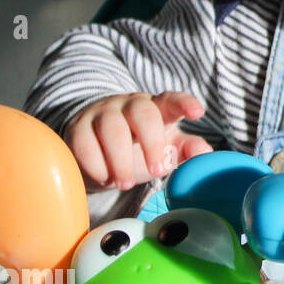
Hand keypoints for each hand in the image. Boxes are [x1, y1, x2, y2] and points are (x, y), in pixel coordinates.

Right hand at [64, 91, 213, 192]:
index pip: (173, 100)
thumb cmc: (140, 149)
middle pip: (143, 113)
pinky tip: (104, 178)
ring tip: (126, 183)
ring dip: (121, 160)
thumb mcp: (167, 150)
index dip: (185, 103)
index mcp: (158, 108)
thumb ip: (187, 150)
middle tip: (157, 172)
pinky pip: (83, 142)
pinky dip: (95, 164)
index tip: (197, 113)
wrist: (97, 152)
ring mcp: (102, 113)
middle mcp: (130, 105)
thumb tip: (205, 153)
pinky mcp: (78, 127)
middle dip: (152, 143)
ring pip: (111, 128)